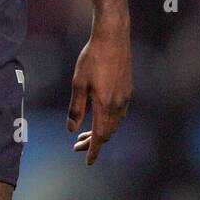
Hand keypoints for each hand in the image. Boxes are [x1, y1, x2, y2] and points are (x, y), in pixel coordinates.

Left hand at [67, 22, 131, 164]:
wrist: (113, 37)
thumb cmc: (92, 57)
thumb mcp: (78, 83)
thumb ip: (76, 108)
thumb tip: (71, 129)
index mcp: (105, 105)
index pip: (99, 136)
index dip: (93, 150)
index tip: (87, 161)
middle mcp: (119, 104)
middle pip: (108, 132)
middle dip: (93, 143)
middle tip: (76, 147)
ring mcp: (126, 97)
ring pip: (115, 124)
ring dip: (101, 132)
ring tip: (85, 135)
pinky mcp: (128, 89)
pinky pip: (120, 113)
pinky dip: (109, 121)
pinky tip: (100, 117)